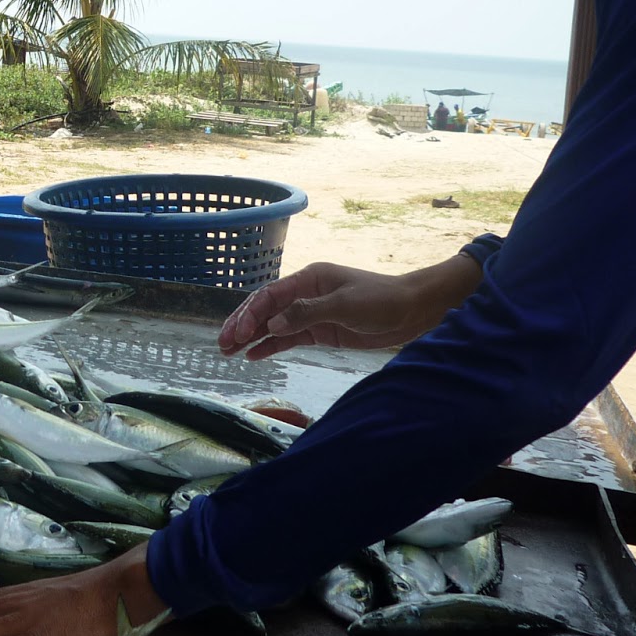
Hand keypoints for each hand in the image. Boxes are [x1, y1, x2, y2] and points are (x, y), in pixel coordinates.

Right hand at [218, 259, 475, 358]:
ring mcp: (311, 314)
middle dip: (242, 325)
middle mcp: (304, 295)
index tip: (239, 333)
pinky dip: (270, 346)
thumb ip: (307, 314)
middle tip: (223, 344)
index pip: (270, 295)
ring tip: (228, 352)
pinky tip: (253, 355)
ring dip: (251, 338)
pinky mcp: (320, 332)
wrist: (412, 311)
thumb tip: (272, 326)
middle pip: (265, 309)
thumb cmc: (382, 300)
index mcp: (309, 279)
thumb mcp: (345, 305)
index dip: (251, 313)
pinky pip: (289, 338)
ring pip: (273, 326)